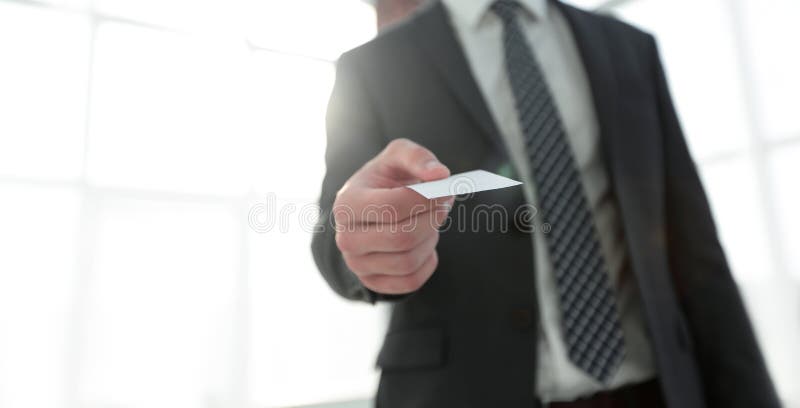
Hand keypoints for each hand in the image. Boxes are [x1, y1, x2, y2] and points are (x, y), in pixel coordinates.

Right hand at [333, 138, 453, 294]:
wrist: (374, 207)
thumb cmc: (386, 179)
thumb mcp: (397, 156)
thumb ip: (418, 157)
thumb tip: (440, 175)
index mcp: (347, 204)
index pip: (390, 207)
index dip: (424, 199)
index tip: (443, 190)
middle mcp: (346, 238)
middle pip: (401, 238)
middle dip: (431, 220)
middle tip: (444, 205)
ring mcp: (356, 264)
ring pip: (408, 261)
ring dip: (430, 239)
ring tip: (430, 222)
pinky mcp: (372, 282)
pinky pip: (411, 281)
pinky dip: (427, 262)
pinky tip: (425, 243)